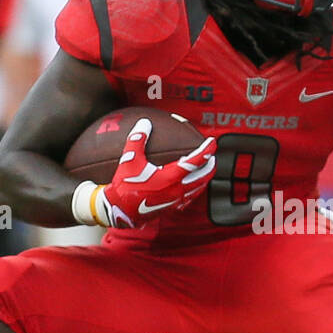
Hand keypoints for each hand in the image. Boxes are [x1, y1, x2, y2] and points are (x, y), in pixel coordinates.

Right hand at [75, 117, 216, 228]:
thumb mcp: (129, 159)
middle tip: (212, 155)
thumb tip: (145, 122)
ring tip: (206, 169)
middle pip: (203, 176)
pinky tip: (192, 186)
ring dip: (205, 177)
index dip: (206, 150)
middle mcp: (177, 189)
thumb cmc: (124, 184)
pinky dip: (195, 189)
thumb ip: (138, 139)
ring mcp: (176, 200)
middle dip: (210, 165)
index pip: (195, 161)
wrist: (120, 210)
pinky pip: (190, 198)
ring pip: (198, 188)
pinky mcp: (172, 207)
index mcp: (171, 176)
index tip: (212, 141)